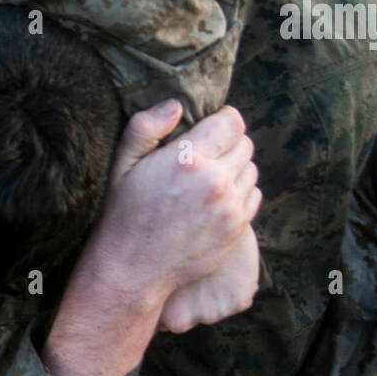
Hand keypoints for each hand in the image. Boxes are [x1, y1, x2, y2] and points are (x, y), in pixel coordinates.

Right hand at [43, 101, 259, 375]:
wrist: (132, 269)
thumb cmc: (123, 214)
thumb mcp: (122, 164)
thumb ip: (146, 127)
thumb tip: (176, 106)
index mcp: (189, 159)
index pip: (232, 121)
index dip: (222, 120)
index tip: (208, 128)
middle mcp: (216, 181)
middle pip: (246, 144)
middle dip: (228, 143)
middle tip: (205, 155)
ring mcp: (230, 208)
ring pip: (252, 170)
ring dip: (235, 169)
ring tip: (209, 179)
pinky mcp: (237, 229)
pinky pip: (254, 197)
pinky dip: (240, 194)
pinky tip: (215, 200)